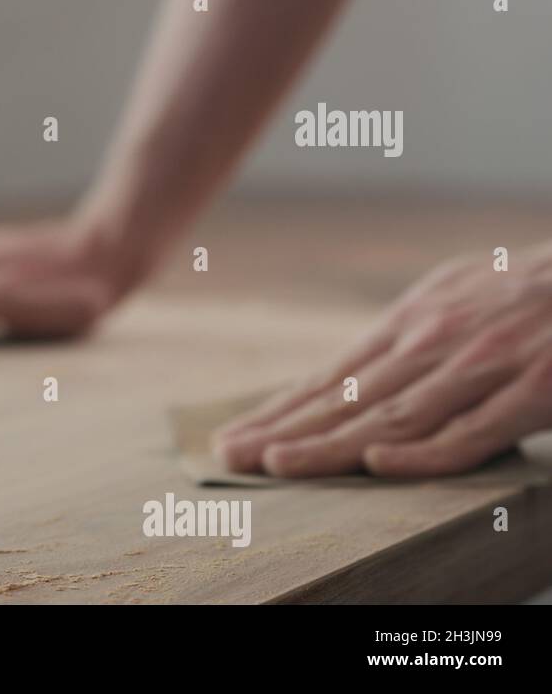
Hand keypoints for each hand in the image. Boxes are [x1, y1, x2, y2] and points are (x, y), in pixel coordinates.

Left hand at [212, 244, 551, 477]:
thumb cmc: (524, 288)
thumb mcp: (452, 295)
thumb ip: (403, 338)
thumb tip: (343, 375)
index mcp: (413, 322)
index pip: (332, 378)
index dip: (280, 411)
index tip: (233, 436)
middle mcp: (435, 342)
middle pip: (348, 400)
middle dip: (283, 431)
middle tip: (230, 456)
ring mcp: (483, 367)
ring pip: (395, 416)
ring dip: (332, 443)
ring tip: (278, 463)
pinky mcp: (535, 390)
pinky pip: (474, 429)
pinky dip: (427, 450)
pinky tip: (379, 463)